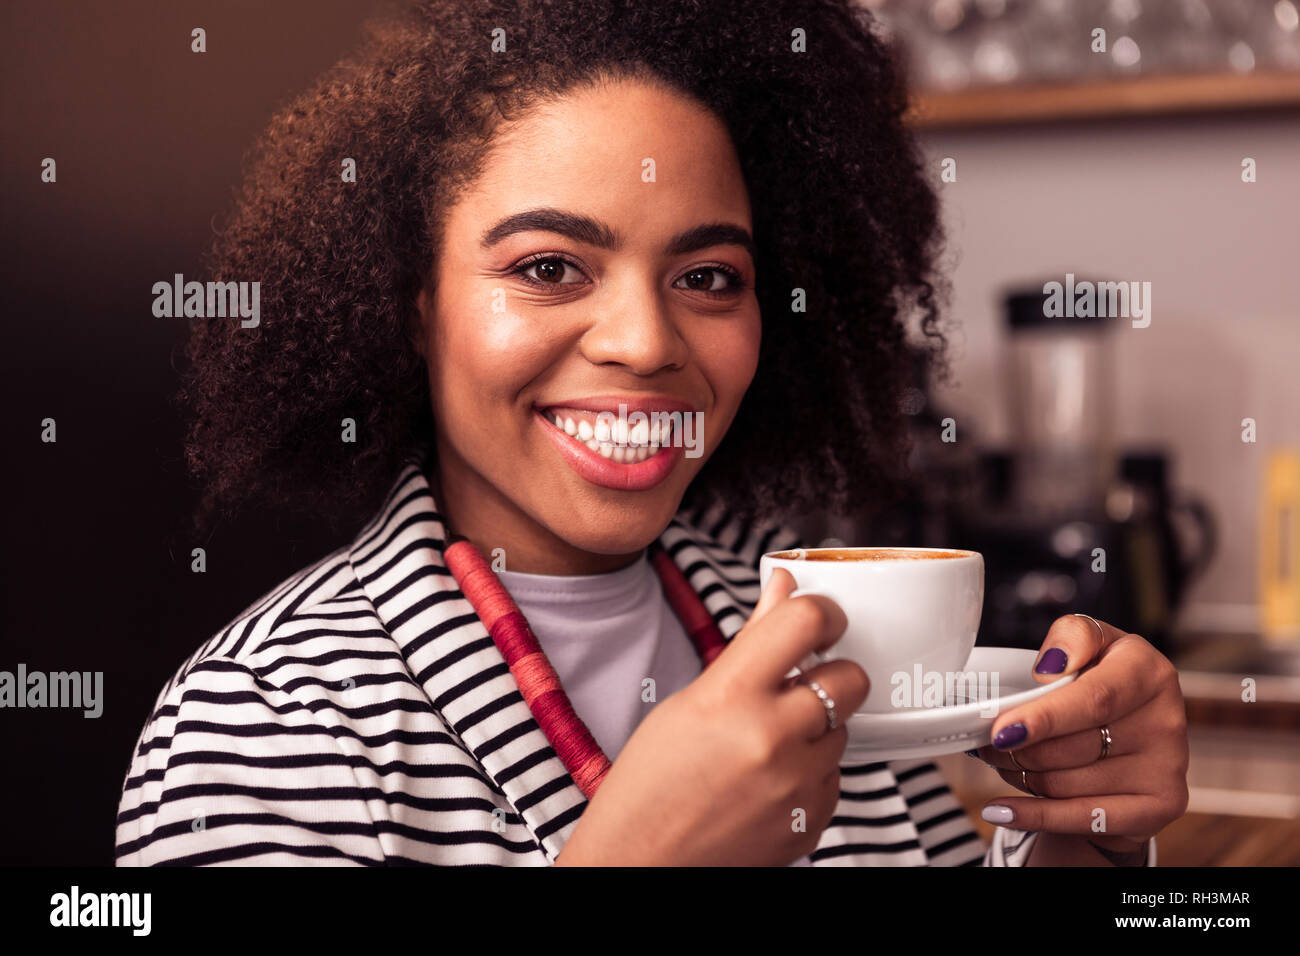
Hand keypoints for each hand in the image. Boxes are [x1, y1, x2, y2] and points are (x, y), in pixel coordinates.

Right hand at [555, 568, 869, 865]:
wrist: (641, 865)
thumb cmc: (651, 783)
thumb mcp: (690, 700)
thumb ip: (749, 643)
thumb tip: (783, 585)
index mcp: (730, 695)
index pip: (806, 622)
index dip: (825, 612)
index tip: (823, 618)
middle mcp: (770, 737)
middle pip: (849, 678)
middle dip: (833, 673)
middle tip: (804, 682)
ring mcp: (796, 785)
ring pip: (844, 729)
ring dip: (818, 728)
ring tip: (768, 744)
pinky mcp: (812, 823)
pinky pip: (835, 778)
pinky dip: (812, 773)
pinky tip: (769, 781)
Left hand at [971, 614, 1189, 863]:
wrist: (1135, 733)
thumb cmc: (1102, 681)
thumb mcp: (1091, 643)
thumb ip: (1072, 638)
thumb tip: (1050, 667)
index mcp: (1149, 673)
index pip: (1094, 699)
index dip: (1045, 717)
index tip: (1001, 730)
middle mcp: (1165, 722)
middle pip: (1073, 747)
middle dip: (1018, 748)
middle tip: (987, 743)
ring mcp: (1166, 769)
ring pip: (1067, 783)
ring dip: (1020, 775)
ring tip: (1001, 762)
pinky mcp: (1158, 808)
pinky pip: (1083, 818)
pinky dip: (1034, 815)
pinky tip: (1000, 810)